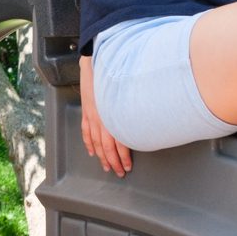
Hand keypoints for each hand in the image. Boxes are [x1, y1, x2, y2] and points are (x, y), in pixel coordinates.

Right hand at [80, 57, 130, 176]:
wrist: (96, 63)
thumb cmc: (116, 76)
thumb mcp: (131, 93)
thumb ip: (137, 109)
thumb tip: (150, 122)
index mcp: (114, 117)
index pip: (119, 143)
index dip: (123, 157)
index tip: (128, 166)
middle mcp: (102, 119)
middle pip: (107, 147)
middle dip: (113, 162)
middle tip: (120, 172)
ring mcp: (93, 116)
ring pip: (96, 142)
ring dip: (101, 157)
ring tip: (107, 167)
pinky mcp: (87, 111)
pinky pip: (86, 131)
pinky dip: (88, 143)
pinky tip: (92, 151)